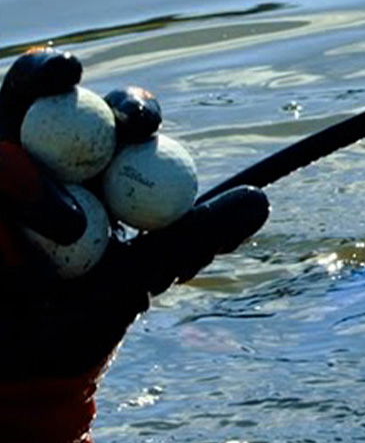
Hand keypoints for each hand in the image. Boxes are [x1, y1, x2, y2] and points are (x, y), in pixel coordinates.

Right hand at [0, 48, 268, 379]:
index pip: (112, 116)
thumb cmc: (87, 314)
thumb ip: (193, 237)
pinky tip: (14, 267)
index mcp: (88, 165)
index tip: (144, 121)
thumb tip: (260, 199)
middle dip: (44, 75)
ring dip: (23, 181)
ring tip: (57, 237)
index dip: (129, 108)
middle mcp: (30, 155)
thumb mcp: (143, 274)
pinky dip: (1, 230)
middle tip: (66, 78)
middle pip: (34, 89)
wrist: (20, 367)